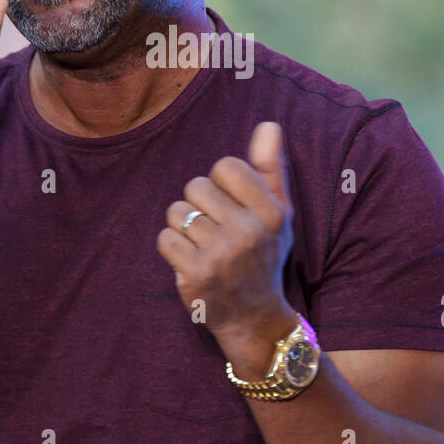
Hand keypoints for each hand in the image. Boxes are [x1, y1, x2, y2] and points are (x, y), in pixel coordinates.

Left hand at [157, 122, 294, 339]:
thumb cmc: (263, 256)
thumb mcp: (277, 213)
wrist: (255, 318)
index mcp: (271, 211)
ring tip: (203, 246)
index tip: (232, 207)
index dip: (221, 184)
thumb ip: (270, 168)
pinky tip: (191, 260)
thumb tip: (268, 125)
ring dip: (183, 227)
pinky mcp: (195, 273)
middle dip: (199, 205)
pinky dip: (172, 247)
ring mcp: (220, 253)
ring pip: (176, 211)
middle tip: (217, 231)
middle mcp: (248, 231)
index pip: (226, 165)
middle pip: (196, 186)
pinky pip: (165, 237)